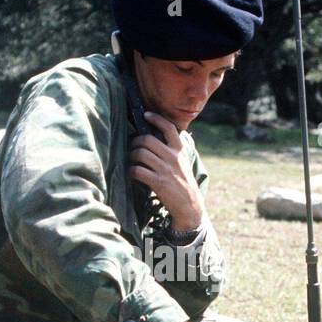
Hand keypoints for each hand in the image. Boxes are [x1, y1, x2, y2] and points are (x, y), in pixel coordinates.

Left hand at [128, 112, 203, 228]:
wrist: (190, 206)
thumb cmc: (184, 183)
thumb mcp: (184, 163)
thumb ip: (173, 151)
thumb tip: (156, 139)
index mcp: (180, 151)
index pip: (169, 128)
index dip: (156, 119)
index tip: (146, 115)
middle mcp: (173, 157)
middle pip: (147, 139)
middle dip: (135, 142)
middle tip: (133, 147)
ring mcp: (166, 170)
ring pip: (140, 153)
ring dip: (132, 156)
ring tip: (132, 161)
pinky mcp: (158, 183)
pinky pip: (138, 171)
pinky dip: (132, 171)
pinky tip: (133, 174)